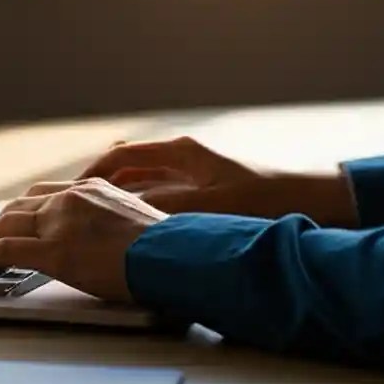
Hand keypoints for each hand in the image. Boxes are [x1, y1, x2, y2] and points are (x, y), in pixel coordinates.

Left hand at [0, 178, 163, 301]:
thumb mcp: (137, 222)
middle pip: (20, 206)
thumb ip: (113, 222)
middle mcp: (72, 198)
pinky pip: (6, 249)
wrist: (176, 257)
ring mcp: (60, 223)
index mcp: (92, 190)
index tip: (9, 219)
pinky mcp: (54, 252)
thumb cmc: (167, 249)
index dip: (21, 209)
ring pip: (7, 224)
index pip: (45, 195)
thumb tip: (106, 236)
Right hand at [79, 136, 357, 226]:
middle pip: (127, 171)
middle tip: (72, 212)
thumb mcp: (211, 205)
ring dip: (119, 203)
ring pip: (142, 187)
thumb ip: (166, 207)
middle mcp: (184, 158)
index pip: (120, 157)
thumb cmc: (267, 198)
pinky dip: (142, 211)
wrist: (312, 201)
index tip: (70, 195)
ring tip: (95, 223)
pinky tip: (135, 232)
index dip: (91, 174)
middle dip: (98, 190)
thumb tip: (123, 211)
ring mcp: (194, 175)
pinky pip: (161, 200)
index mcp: (182, 151)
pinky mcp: (206, 195)